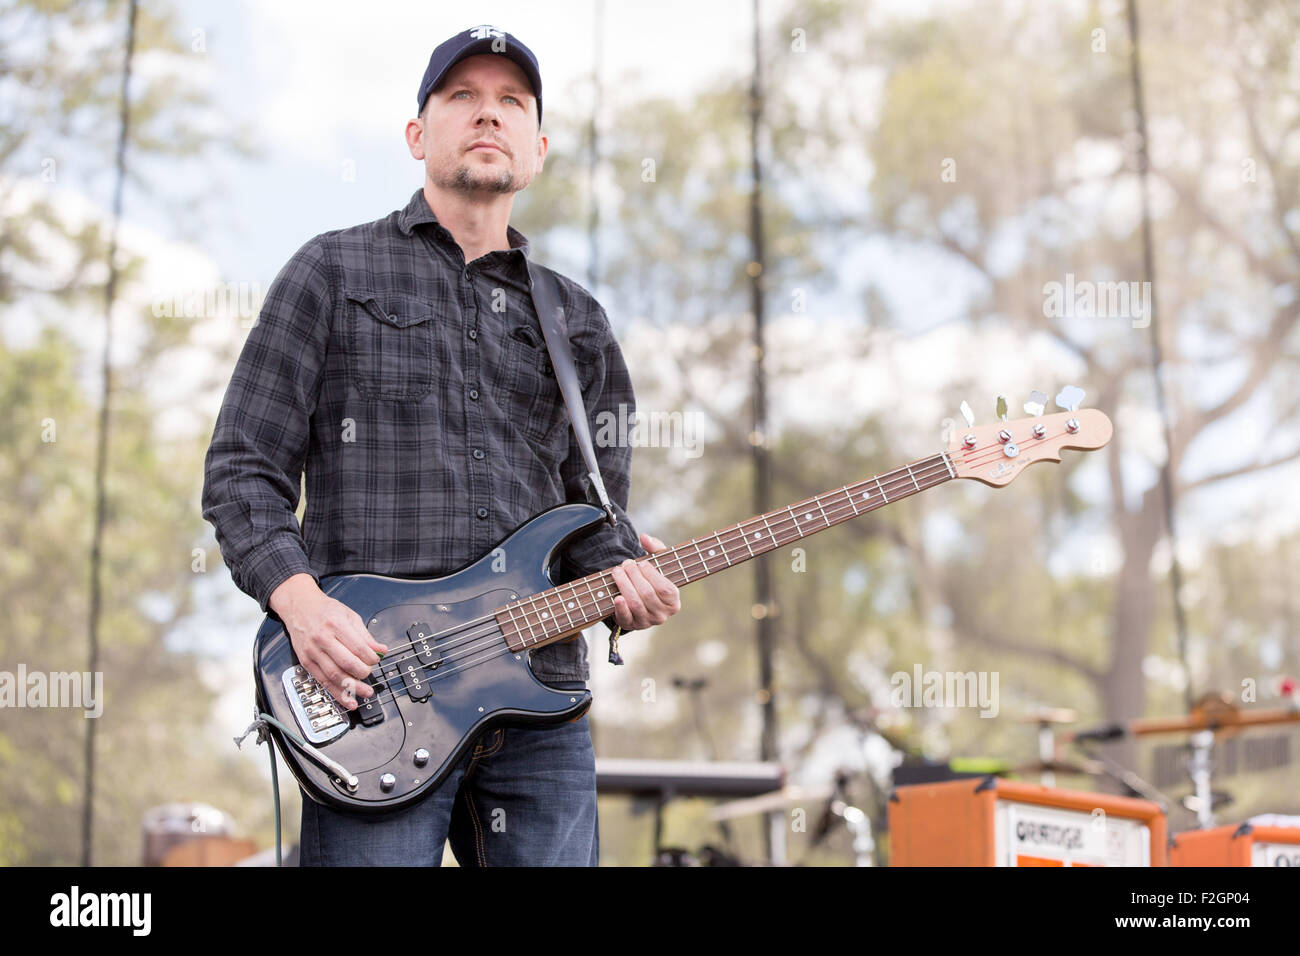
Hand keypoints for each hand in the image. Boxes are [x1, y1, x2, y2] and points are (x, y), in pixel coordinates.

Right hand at [270, 573, 387, 710]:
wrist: (299, 607)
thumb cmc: (325, 610)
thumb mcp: (349, 615)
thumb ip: (365, 635)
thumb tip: (381, 650)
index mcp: (336, 624)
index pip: (358, 647)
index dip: (371, 658)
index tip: (376, 660)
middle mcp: (322, 639)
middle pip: (346, 663)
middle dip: (363, 673)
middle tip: (370, 674)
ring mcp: (312, 652)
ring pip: (334, 676)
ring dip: (352, 688)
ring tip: (365, 693)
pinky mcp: (306, 662)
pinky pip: (322, 681)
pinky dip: (336, 693)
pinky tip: (347, 699)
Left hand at [610, 533, 680, 630]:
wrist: (638, 598)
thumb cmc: (651, 578)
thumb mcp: (658, 563)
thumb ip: (655, 548)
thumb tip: (644, 538)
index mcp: (673, 601)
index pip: (664, 589)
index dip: (652, 575)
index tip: (642, 563)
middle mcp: (662, 615)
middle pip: (647, 594)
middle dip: (634, 576)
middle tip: (626, 564)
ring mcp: (646, 622)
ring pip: (636, 604)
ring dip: (624, 586)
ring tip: (617, 572)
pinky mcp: (631, 625)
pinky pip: (626, 618)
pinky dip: (620, 608)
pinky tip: (617, 596)